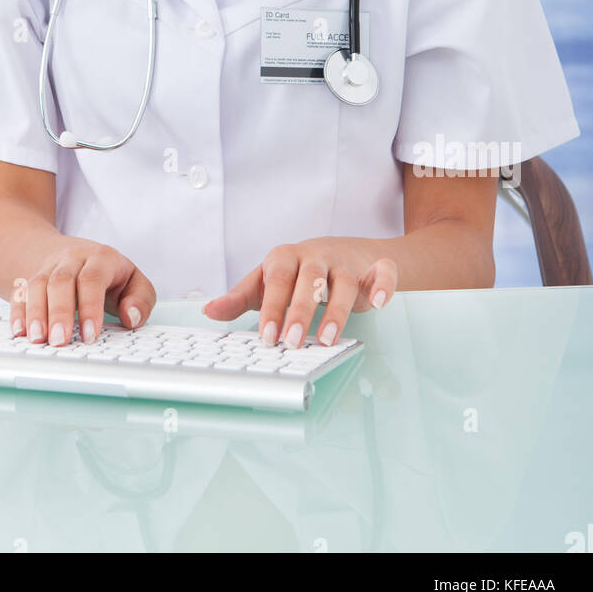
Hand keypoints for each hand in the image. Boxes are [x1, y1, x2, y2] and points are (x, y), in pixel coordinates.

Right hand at [9, 236, 155, 346]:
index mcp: (101, 258)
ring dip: (36, 314)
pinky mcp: (32, 277)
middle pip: (61, 281)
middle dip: (60, 312)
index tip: (90, 335)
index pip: (93, 279)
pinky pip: (21, 292)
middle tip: (60, 341)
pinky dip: (19, 312)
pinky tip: (19, 332)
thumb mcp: (134, 281)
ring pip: (38, 285)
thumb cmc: (110, 275)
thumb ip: (141, 299)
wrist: (75, 252)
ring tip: (37, 340)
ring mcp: (50, 266)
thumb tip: (131, 317)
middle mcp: (72, 258)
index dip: (90, 307)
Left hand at [201, 238, 396, 347]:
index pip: (277, 280)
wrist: (340, 249)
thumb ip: (239, 299)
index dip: (272, 307)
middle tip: (291, 342)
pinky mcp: (372, 268)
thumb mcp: (264, 282)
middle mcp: (315, 257)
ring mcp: (344, 262)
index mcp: (285, 257)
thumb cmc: (295, 272)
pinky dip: (383, 285)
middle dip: (300, 312)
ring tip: (328, 338)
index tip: (267, 336)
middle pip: (309, 281)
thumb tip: (208, 311)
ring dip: (336, 309)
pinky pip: (382, 273)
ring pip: (343, 282)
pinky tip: (379, 303)